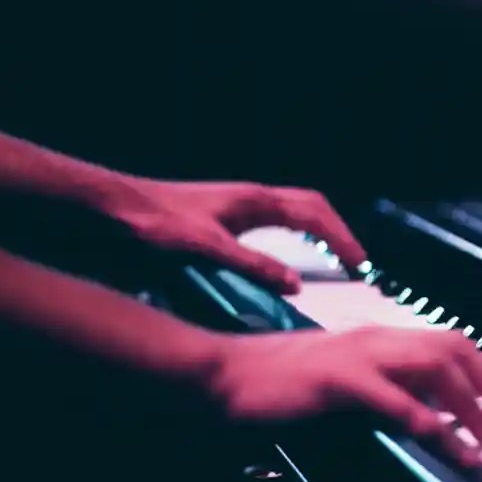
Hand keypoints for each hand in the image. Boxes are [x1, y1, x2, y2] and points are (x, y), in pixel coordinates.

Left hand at [104, 178, 366, 293]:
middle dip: (340, 233)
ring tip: (337, 257)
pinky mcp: (231, 212)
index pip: (316, 216)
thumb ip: (253, 264)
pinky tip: (294, 251)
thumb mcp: (208, 247)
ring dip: (322, 230)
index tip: (360, 264)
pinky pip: (280, 218)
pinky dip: (300, 232)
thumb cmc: (158, 222)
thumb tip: (295, 284)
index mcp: (256, 201)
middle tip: (357, 262)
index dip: (342, 240)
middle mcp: (255, 197)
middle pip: (314, 207)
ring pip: (298, 210)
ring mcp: (243, 202)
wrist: (121, 204)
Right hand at [209, 327, 481, 465]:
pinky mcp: (339, 380)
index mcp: (379, 338)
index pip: (450, 343)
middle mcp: (377, 338)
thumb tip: (430, 417)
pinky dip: (433, 426)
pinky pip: (399, 402)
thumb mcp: (344, 388)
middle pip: (455, 348)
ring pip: (436, 368)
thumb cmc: (277, 385)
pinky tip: (454, 449)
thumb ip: (385, 395)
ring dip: (473, 405)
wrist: (222, 374)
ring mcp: (359, 355)